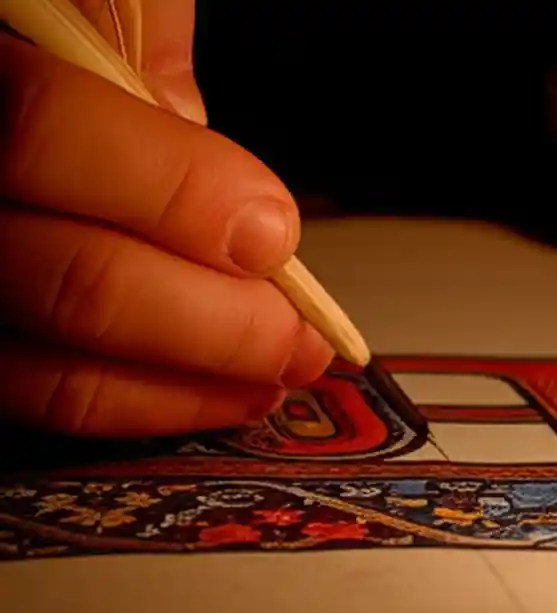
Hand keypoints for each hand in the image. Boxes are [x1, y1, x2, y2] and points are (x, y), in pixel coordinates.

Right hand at [0, 1, 332, 436]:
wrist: (9, 69)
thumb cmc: (49, 33)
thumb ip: (135, 33)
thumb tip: (189, 125)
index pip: (46, 135)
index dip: (180, 193)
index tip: (273, 231)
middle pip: (73, 282)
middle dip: (220, 323)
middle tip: (301, 335)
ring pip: (56, 366)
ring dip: (195, 382)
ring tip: (277, 370)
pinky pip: (41, 397)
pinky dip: (145, 406)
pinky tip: (216, 389)